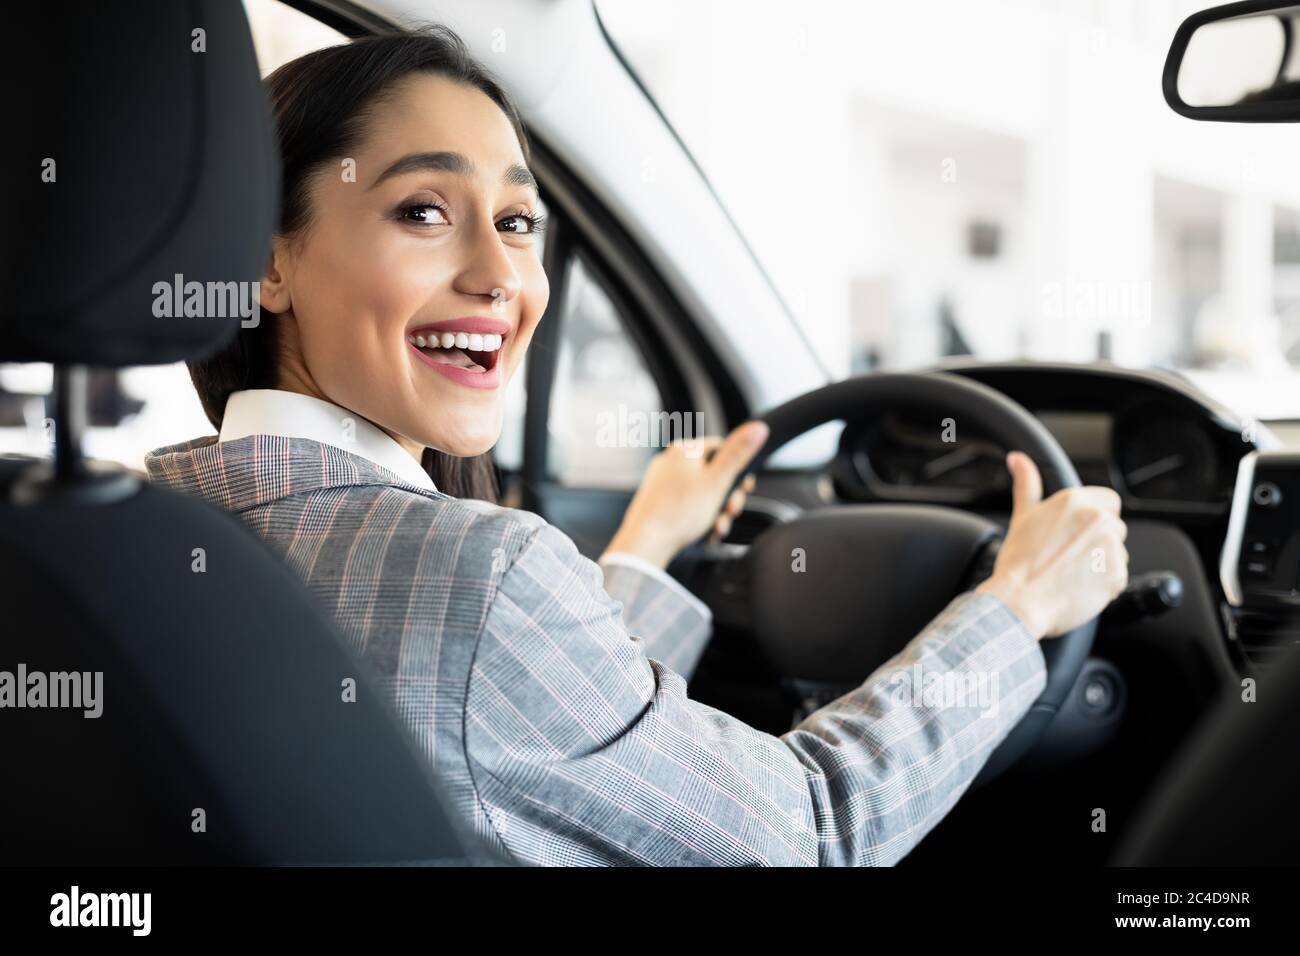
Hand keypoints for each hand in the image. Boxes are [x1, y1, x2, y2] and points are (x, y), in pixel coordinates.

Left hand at [602, 421, 769, 568]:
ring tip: (717, 527)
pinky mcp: (658, 499)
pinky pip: (687, 504)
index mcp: (685, 450)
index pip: (722, 448)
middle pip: (714, 473)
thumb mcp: (717, 482)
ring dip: (717, 511)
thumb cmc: (678, 513)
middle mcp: (671, 460)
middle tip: (731, 512)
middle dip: (728, 497)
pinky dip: (700, 517)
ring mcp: (662, 480)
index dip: (738, 470)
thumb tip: (758, 428)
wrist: (645, 542)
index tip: (745, 488)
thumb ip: (738, 454)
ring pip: (702, 492)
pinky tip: (705, 532)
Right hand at [976, 451, 1128, 639]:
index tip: (1075, 534)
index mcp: (1076, 502)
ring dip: (1101, 564)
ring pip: (1117, 554)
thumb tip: (1018, 459)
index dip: (1093, 518)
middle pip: (1114, 529)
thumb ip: (1026, 483)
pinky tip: (1079, 588)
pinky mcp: (1117, 575)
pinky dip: (1103, 586)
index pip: (1108, 502)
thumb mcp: (1022, 516)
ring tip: (1071, 575)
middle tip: (1067, 557)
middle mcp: (1098, 520)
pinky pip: (1118, 578)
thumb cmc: (1018, 563)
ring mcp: (1110, 548)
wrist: (1019, 601)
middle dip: (1097, 543)